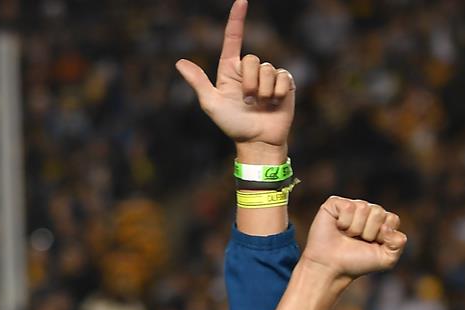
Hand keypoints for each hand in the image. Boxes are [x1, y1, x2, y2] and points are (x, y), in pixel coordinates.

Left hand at [175, 0, 292, 160]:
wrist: (257, 141)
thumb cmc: (232, 124)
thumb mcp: (211, 104)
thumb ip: (198, 83)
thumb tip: (180, 63)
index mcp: (230, 70)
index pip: (233, 39)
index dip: (237, 19)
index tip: (242, 1)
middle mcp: (249, 70)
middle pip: (253, 59)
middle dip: (249, 82)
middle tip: (247, 101)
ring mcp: (267, 76)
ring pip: (267, 69)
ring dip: (262, 91)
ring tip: (260, 105)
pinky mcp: (284, 83)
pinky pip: (282, 77)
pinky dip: (277, 92)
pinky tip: (274, 103)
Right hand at [301, 198, 405, 279]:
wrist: (331, 267)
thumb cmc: (356, 262)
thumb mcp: (386, 259)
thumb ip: (398, 244)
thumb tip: (388, 227)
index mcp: (380, 222)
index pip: (392, 219)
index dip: (382, 235)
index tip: (371, 245)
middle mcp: (366, 211)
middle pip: (378, 212)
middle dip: (368, 232)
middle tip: (356, 241)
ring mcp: (351, 206)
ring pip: (363, 208)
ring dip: (355, 228)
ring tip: (346, 236)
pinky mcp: (334, 203)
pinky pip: (348, 207)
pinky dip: (344, 222)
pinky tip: (337, 228)